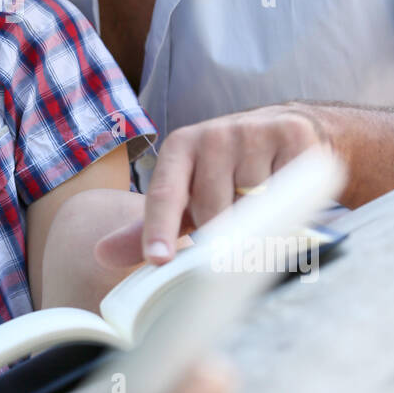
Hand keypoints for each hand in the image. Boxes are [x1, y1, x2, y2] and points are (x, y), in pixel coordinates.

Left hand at [97, 106, 338, 266]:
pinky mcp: (292, 137)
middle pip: (212, 211)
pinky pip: (288, 192)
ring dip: (261, 223)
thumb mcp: (189, 194)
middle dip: (223, 236)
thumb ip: (150, 225)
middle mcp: (212, 134)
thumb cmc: (230, 173)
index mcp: (180, 148)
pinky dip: (291, 207)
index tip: (159, 260)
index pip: (164, 194)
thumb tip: (101, 254)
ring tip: (267, 212)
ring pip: (252, 206)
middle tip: (237, 239)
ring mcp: (253, 133)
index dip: (160, 229)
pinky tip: (291, 199)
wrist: (290, 132)